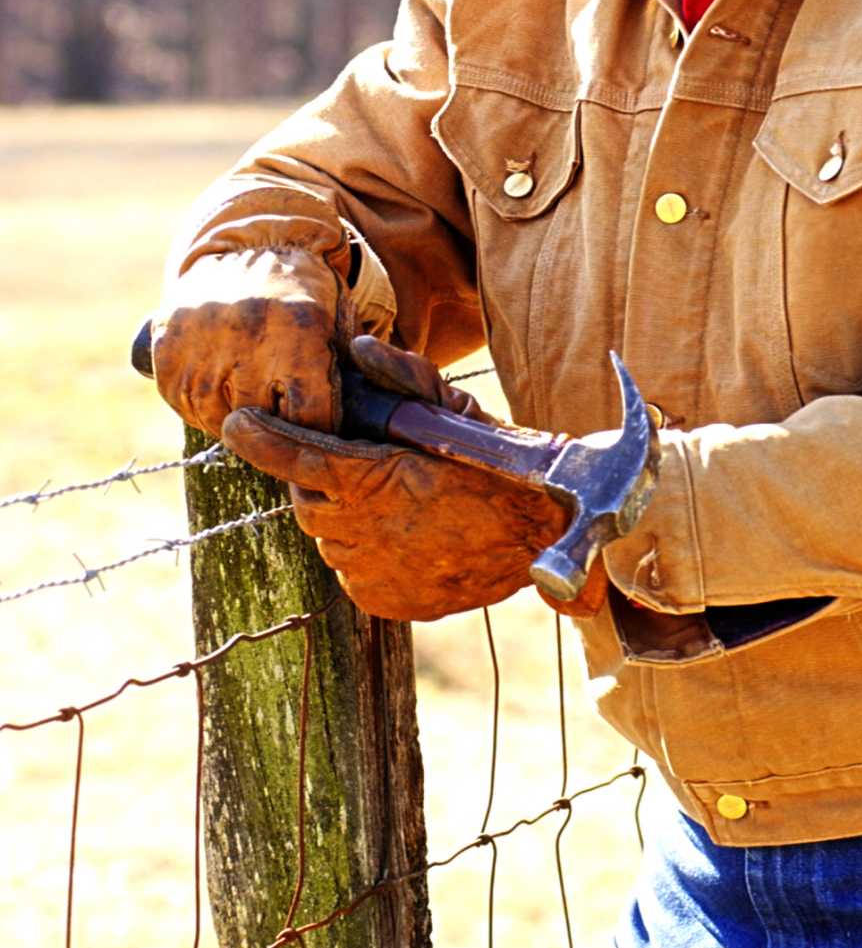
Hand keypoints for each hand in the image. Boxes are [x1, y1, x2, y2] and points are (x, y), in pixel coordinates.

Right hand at [152, 247, 347, 437]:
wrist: (256, 247)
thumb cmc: (308, 298)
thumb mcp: (339, 325)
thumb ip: (344, 376)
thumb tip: (341, 435)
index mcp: (301, 330)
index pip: (308, 415)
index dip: (315, 431)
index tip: (316, 430)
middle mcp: (248, 333)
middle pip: (259, 420)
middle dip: (274, 429)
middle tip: (282, 424)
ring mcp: (204, 337)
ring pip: (214, 417)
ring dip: (232, 426)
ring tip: (249, 412)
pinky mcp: (170, 341)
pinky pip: (180, 399)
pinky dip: (198, 409)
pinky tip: (219, 400)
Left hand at [223, 337, 599, 619]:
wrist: (538, 539)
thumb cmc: (497, 464)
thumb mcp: (455, 409)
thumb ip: (403, 377)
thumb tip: (358, 348)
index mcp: (374, 478)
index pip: (297, 454)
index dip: (260, 438)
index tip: (236, 423)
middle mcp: (361, 531)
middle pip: (306, 497)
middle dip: (322, 479)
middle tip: (363, 465)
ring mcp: (369, 571)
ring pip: (327, 535)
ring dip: (346, 516)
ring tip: (395, 503)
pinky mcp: (379, 600)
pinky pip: (350, 568)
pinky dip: (365, 550)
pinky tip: (404, 535)